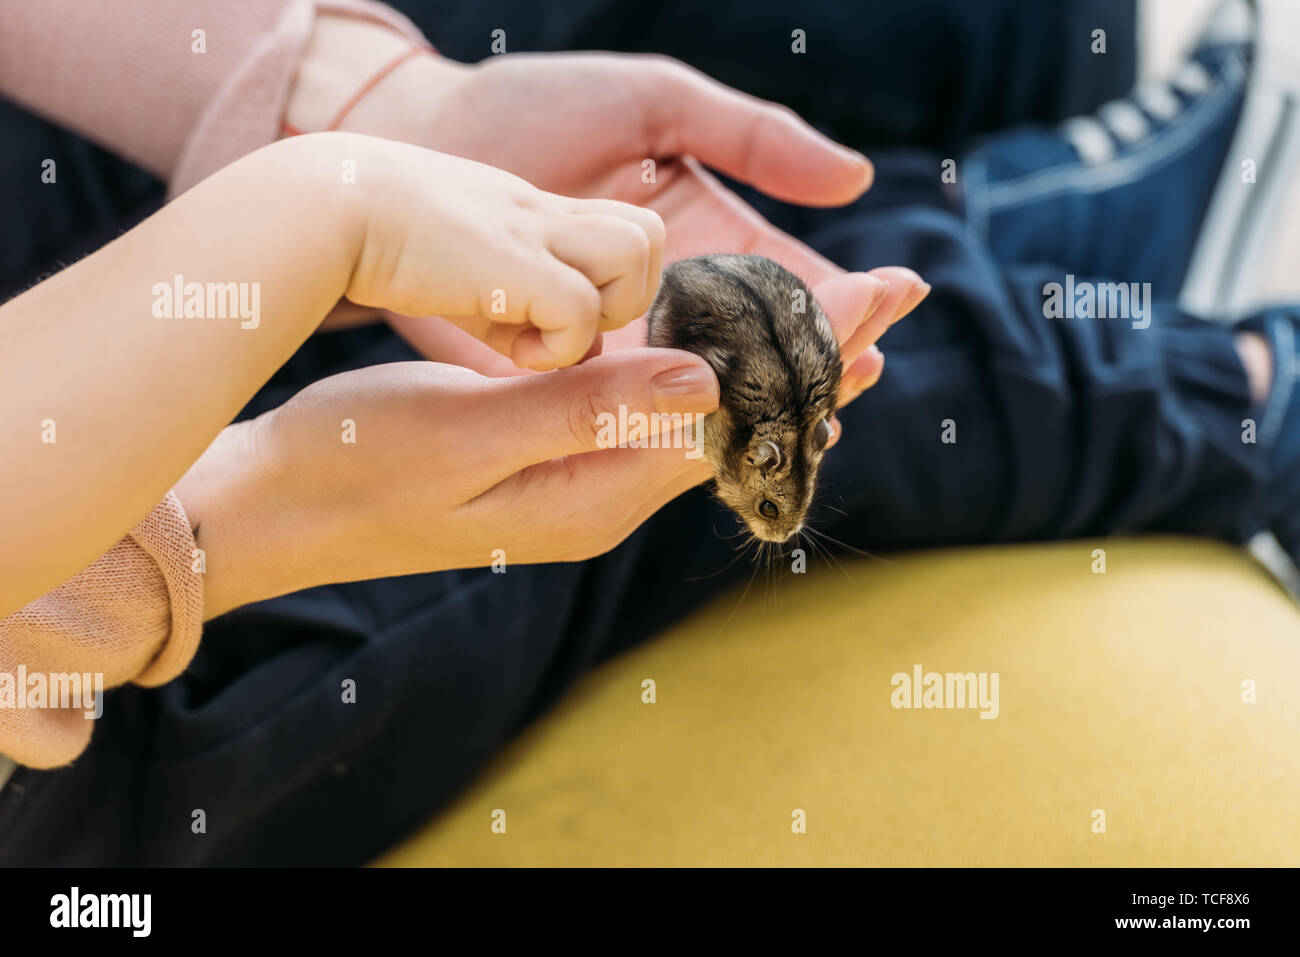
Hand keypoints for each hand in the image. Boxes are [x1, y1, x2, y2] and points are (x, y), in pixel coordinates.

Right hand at [176, 266, 911, 616]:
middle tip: (894, 292)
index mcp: (596, 495)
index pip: (737, 419)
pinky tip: (729, 357)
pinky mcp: (549, 460)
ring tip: (843, 326)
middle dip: (816, 355)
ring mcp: (578, 482)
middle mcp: (604, 496)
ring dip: (770, 365)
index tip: (887, 296)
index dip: (814, 352)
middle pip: (739, 420)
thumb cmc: (354, 466)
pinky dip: (707, 374)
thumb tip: (708, 384)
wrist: (277, 506)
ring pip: (704, 418)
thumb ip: (590, 411)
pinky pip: (655, 415)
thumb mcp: (470, 434)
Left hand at [288, 27, 929, 369]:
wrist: (413, 142)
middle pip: (752, 337)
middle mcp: (663, 295)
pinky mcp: (554, 369)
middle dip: (811, 353)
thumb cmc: (529, 107)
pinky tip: (715, 438)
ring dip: (754, 399)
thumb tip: (855, 178)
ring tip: (820, 414)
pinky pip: (621, 407)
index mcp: (697, 231)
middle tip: (872, 370)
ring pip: (697, 382)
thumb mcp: (653, 101)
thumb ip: (751, 138)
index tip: (893, 299)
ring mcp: (610, 337)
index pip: (782, 273)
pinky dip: (668, 424)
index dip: (837, 288)